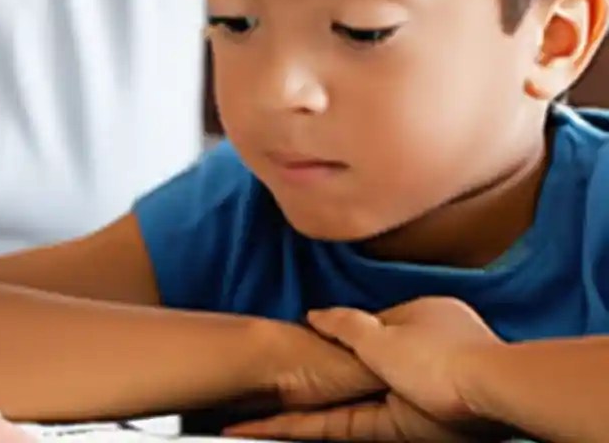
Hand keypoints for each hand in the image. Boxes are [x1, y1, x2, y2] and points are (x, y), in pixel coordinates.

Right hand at [228, 298, 506, 440]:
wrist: (491, 394)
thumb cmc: (445, 356)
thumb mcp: (381, 332)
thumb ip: (344, 323)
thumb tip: (314, 314)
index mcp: (412, 320)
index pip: (360, 329)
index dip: (325, 339)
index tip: (291, 347)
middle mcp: (408, 358)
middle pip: (343, 371)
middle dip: (302, 383)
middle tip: (261, 391)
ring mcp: (405, 395)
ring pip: (338, 404)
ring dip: (298, 412)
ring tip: (252, 420)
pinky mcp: (402, 429)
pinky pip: (345, 425)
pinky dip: (310, 427)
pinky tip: (276, 429)